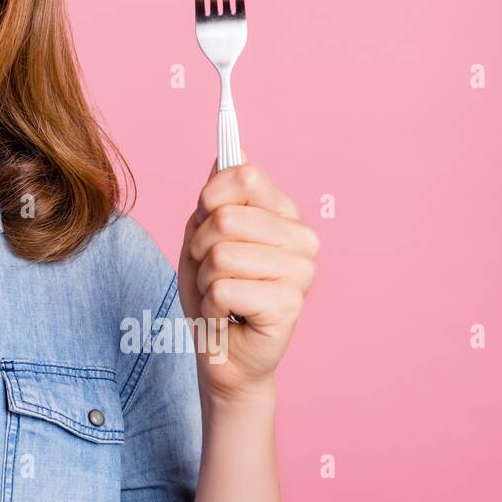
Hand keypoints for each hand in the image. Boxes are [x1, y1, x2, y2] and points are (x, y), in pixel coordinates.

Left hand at [177, 151, 318, 404]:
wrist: (221, 352)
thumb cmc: (213, 292)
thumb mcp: (203, 234)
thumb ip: (218, 194)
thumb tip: (233, 149)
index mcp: (284, 214)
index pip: (243, 176)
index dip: (209, 200)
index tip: (207, 224)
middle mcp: (302, 239)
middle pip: (224, 219)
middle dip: (199, 248)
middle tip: (212, 273)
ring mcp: (302, 272)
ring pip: (220, 256)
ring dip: (204, 281)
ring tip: (221, 297)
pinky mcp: (290, 306)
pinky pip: (222, 290)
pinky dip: (210, 307)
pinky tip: (228, 317)